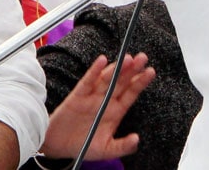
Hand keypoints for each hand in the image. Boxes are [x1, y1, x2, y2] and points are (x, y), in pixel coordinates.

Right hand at [39, 53, 154, 159]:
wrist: (58, 147)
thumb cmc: (84, 145)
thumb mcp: (105, 150)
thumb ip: (121, 147)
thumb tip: (136, 140)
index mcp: (116, 110)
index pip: (131, 93)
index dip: (140, 82)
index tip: (150, 72)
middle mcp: (107, 99)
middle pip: (122, 82)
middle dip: (132, 70)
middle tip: (143, 58)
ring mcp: (93, 96)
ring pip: (107, 79)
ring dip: (116, 68)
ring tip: (127, 59)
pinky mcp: (78, 96)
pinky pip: (87, 82)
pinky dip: (94, 72)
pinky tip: (102, 61)